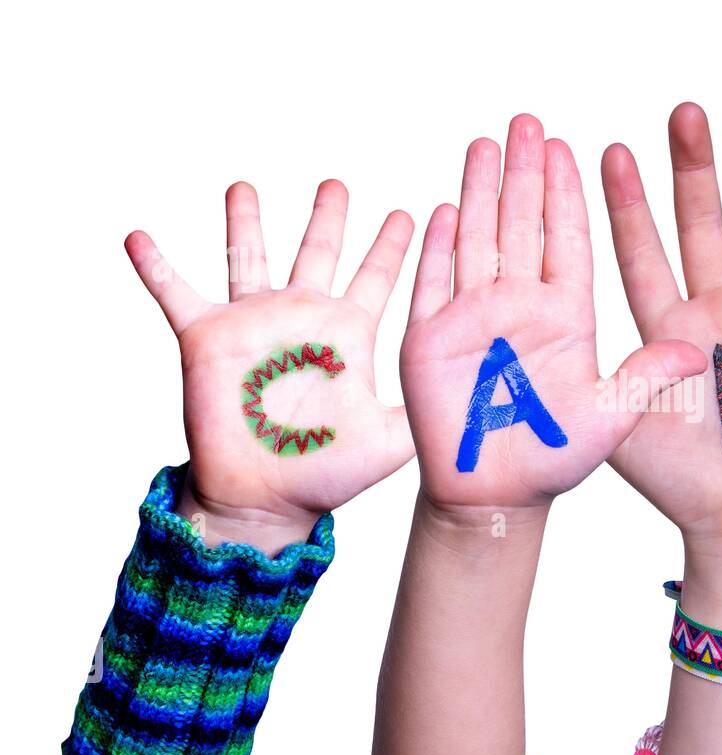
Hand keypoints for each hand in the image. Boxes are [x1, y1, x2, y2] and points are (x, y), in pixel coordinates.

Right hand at [125, 180, 415, 548]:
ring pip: (249, 257)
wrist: (268, 498)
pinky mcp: (207, 340)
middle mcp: (303, 318)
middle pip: (318, 251)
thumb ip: (427, 407)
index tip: (414, 210)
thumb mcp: (393, 439)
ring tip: (243, 186)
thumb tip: (476, 391)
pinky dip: (156, 267)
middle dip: (328, 217)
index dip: (393, 245)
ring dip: (246, 222)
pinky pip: (175, 294)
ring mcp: (254, 324)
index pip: (377, 276)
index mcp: (349, 334)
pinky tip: (138, 237)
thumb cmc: (329, 472)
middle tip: (337, 183)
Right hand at [400, 115, 706, 510]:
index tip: (567, 148)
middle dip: (524, 173)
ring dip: (480, 191)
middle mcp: (521, 306)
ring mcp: (474, 317)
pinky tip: (444, 207)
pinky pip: (434, 280)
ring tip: (486, 144)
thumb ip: (646, 378)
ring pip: (477, 238)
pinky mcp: (431, 337)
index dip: (565, 193)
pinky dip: (437, 246)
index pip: (566, 239)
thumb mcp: (612, 417)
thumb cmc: (554, 458)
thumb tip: (695, 349)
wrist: (496, 494)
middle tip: (527, 122)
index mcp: (566, 315)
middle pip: (521, 224)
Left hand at [600, 104, 721, 621]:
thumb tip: (586, 328)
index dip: (624, 205)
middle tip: (684, 112)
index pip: (639, 253)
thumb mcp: (630, 429)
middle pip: (700, 227)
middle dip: (693, 170)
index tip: (606, 152)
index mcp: (663, 331)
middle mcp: (712, 316)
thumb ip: (614, 373)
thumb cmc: (689, 489)